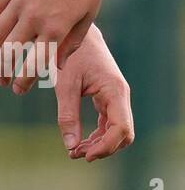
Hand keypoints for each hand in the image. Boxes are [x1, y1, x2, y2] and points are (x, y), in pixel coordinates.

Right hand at [0, 0, 110, 75]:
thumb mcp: (88, 14)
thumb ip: (72, 42)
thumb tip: (57, 65)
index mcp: (56, 26)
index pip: (35, 63)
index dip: (24, 80)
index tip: (20, 90)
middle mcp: (34, 15)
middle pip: (11, 52)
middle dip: (5, 71)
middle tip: (4, 82)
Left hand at [0, 23, 133, 161]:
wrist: (76, 35)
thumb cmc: (70, 56)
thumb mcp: (65, 85)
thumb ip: (68, 115)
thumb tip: (71, 147)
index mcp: (115, 91)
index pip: (121, 128)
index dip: (106, 146)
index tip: (84, 155)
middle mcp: (120, 96)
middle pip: (123, 134)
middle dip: (103, 148)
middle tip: (76, 154)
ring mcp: (116, 97)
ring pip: (117, 131)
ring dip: (100, 144)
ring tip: (75, 151)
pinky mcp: (109, 98)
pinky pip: (110, 124)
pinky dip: (98, 136)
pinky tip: (80, 142)